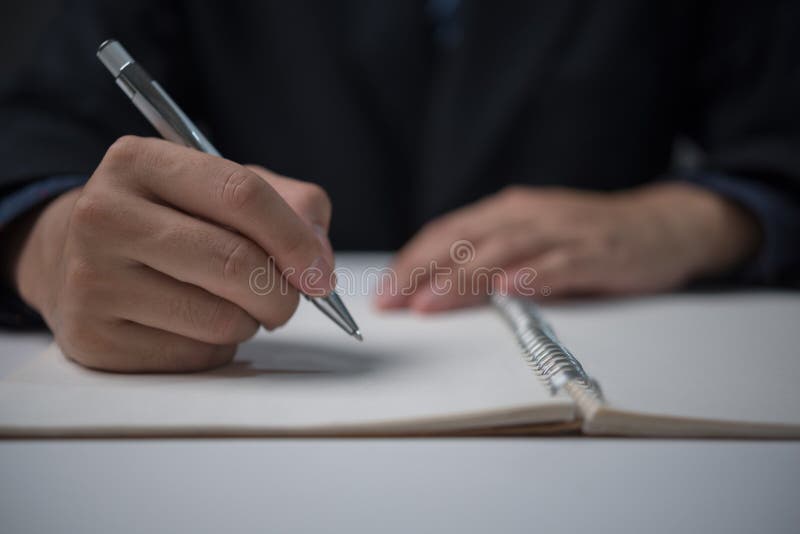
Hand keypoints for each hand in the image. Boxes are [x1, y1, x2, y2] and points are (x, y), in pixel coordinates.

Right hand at [10, 136, 334, 371]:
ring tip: (232, 304)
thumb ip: (291, 205)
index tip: (320, 272)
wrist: (76, 258)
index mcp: (139, 162)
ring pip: (223, 320)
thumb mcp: (224, 187)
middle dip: (284, 292)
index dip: (295, 238)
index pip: (241, 193)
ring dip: (251, 321)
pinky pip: (197, 357)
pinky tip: (193, 324)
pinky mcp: (93, 340)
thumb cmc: (171, 219)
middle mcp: (103, 215)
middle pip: (236, 263)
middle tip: (288, 298)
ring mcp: (91, 281)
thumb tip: (319, 260)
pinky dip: (217, 347)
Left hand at [377, 182, 760, 311]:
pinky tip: (510, 290)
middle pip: (466, 240)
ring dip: (464, 277)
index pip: (448, 233)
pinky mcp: (597, 252)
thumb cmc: (590, 237)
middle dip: (422, 271)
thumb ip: (492, 259)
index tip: (385, 291)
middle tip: (391, 301)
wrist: (663, 225)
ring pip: (504, 252)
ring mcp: (563, 232)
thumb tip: (439, 289)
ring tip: (431, 302)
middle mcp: (529, 215)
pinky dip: (534, 276)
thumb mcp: (533, 240)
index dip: (412, 261)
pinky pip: (562, 264)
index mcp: (508, 212)